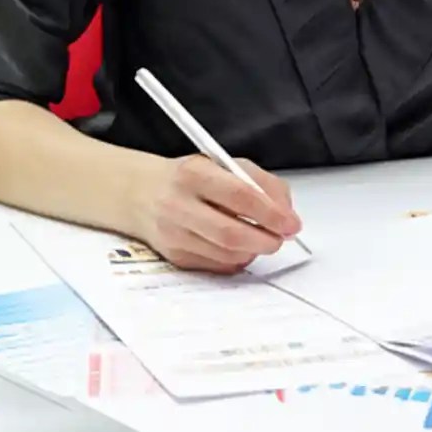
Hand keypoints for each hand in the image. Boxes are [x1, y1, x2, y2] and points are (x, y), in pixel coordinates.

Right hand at [135, 155, 302, 272]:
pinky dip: (237, 259)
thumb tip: (287, 213)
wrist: (140, 194)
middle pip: (232, 233)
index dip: (272, 213)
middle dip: (266, 240)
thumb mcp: (225, 165)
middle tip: (280, 238)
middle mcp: (179, 205)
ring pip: (227, 254)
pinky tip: (238, 246)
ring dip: (254, 250)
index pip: (241, 196)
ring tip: (259, 238)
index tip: (291, 224)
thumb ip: (262, 183)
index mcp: (194, 173)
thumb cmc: (190, 178)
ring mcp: (174, 234)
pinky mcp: (175, 257)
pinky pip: (218, 266)